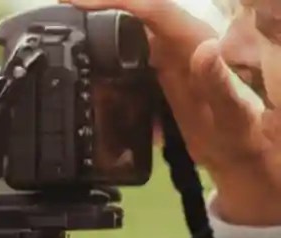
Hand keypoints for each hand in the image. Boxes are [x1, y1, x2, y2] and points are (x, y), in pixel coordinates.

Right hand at [65, 0, 280, 224]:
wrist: (244, 156)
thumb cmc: (242, 138)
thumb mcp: (232, 117)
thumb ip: (217, 83)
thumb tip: (203, 47)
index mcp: (197, 43)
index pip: (153, 9)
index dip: (116, 0)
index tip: (76, 2)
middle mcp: (182, 43)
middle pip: (135, 12)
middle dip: (97, 6)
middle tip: (58, 9)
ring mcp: (171, 57)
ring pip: (130, 30)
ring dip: (99, 25)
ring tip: (64, 26)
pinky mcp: (164, 72)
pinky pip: (133, 53)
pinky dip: (108, 53)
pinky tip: (88, 57)